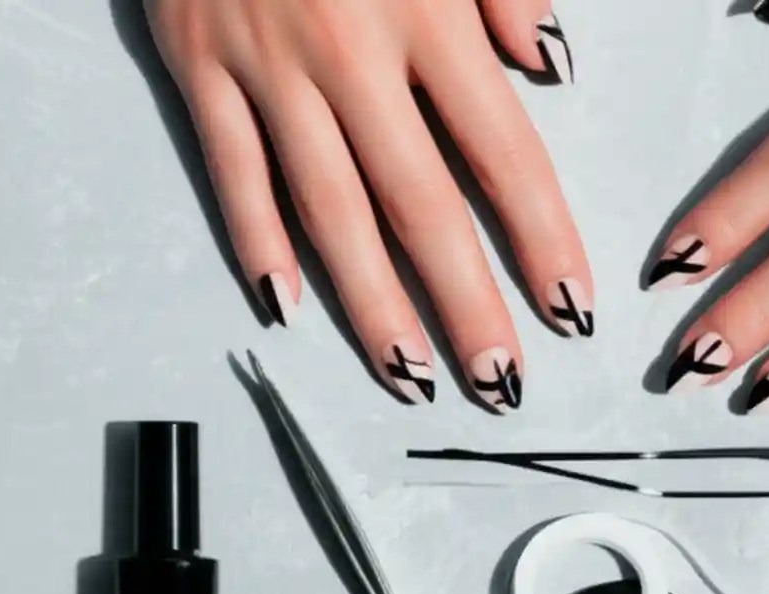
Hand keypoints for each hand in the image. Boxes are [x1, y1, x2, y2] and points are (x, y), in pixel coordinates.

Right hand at [145, 0, 590, 412]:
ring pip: (326, 212)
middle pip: (419, 207)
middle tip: (501, 381)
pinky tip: (286, 307)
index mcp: (426, 16)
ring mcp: (267, 68)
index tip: (571, 308)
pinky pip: (232, 172)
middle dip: (467, 305)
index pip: (503, 153)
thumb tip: (551, 67)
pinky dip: (255, 242)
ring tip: (410, 373)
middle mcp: (350, 55)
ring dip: (372, 305)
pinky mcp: (197, 68)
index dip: (541, 239)